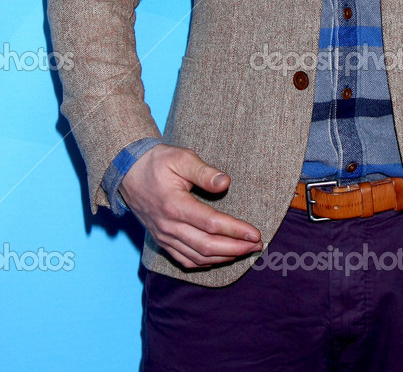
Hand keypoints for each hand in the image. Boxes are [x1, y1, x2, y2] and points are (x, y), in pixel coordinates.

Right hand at [119, 144, 261, 269]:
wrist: (129, 172)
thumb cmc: (158, 162)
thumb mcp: (181, 158)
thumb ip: (204, 171)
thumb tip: (225, 182)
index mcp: (174, 205)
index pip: (210, 224)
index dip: (235, 231)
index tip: (255, 233)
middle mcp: (168, 226)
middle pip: (206, 246)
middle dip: (235, 248)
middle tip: (256, 245)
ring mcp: (164, 236)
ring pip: (197, 257)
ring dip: (224, 258)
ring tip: (245, 251)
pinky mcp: (162, 240)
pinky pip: (184, 260)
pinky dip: (205, 262)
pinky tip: (221, 258)